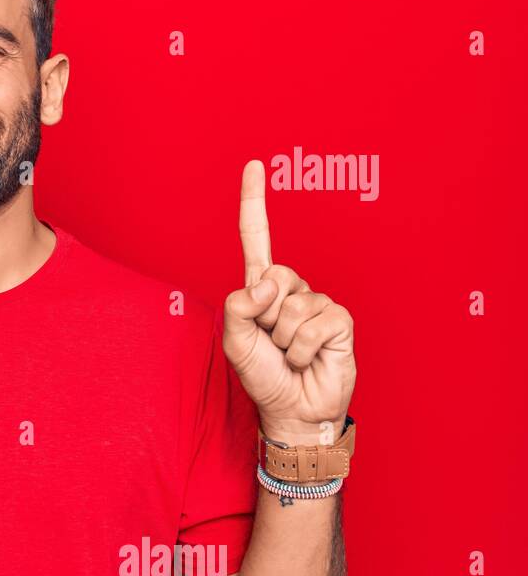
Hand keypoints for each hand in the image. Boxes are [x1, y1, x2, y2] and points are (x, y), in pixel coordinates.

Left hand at [222, 160, 356, 445]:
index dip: (254, 203)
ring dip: (283, 339)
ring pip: (291, 306)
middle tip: (272, 343)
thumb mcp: (235, 341)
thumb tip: (266, 283)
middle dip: (265, 316)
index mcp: (261, 289)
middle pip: (273, 278)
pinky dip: (303, 348)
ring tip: (289, 355)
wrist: (293, 410)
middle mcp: (290, 290)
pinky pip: (314, 324)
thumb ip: (238, 307)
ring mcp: (317, 304)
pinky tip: (308, 359)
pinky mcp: (339, 321)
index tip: (255, 165)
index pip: (257, 239)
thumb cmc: (263, 375)